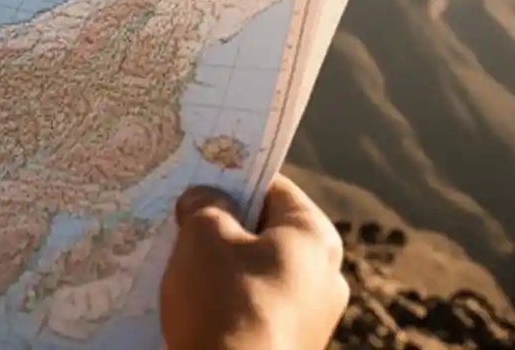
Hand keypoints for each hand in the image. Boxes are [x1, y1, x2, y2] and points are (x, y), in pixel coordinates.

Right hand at [160, 174, 348, 349]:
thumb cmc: (225, 302)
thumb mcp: (203, 236)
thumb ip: (205, 205)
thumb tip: (204, 197)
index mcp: (317, 238)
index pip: (274, 189)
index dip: (234, 181)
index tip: (199, 183)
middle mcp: (328, 276)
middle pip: (268, 232)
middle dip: (227, 227)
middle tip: (186, 223)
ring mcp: (313, 318)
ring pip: (261, 273)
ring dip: (226, 268)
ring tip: (186, 267)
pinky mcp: (292, 347)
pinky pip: (258, 309)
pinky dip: (232, 303)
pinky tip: (200, 305)